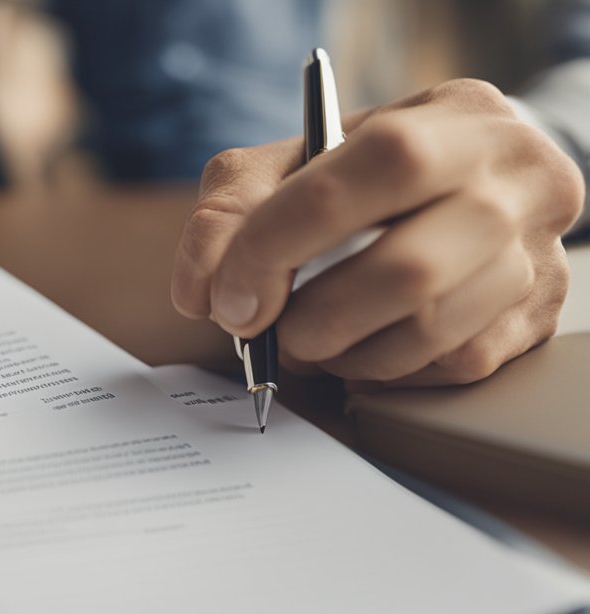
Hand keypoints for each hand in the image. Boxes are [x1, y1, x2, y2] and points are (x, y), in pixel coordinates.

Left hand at [172, 79, 585, 387]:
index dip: (280, 245)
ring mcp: (535, 254)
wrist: (462, 187)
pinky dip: (386, 370)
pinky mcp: (536, 320)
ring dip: (345, 354)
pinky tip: (363, 346)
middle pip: (409, 271)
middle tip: (274, 333)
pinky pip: (451, 367)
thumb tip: (202, 295)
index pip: (369, 172)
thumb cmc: (361, 177)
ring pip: (431, 332)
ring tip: (312, 340)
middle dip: (315, 320)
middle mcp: (515, 182)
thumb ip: (229, 211)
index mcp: (453, 119)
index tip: (229, 298)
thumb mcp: (287, 163)